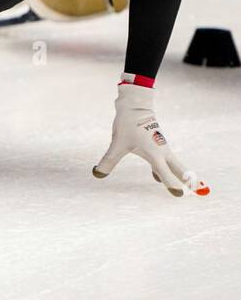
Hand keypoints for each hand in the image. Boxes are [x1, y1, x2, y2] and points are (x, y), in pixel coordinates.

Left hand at [93, 83, 208, 195]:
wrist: (135, 104)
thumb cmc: (128, 123)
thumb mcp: (117, 144)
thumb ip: (109, 161)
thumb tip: (96, 174)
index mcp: (155, 154)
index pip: (165, 174)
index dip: (171, 184)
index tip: (178, 195)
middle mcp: (162, 152)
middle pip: (179, 169)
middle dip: (190, 180)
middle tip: (203, 191)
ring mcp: (161, 148)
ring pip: (174, 165)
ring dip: (180, 175)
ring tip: (188, 187)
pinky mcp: (156, 144)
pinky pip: (163, 161)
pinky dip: (164, 170)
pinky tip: (156, 178)